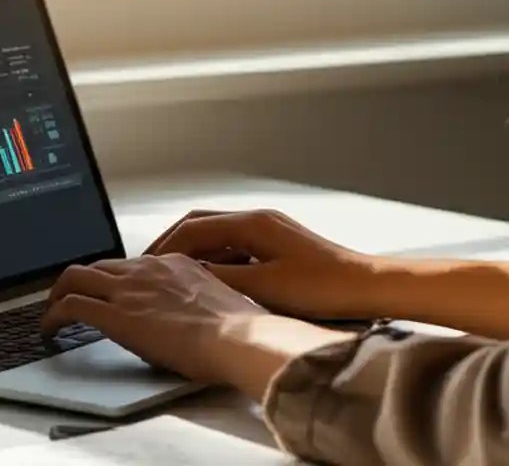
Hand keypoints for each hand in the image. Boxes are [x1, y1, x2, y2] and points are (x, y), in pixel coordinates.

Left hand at [40, 254, 350, 399]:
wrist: (238, 337)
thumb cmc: (239, 330)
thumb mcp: (219, 303)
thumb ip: (198, 302)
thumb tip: (196, 318)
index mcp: (174, 264)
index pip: (132, 265)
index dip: (114, 280)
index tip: (109, 293)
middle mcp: (148, 269)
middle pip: (98, 265)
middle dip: (79, 281)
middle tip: (70, 298)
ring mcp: (129, 289)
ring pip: (75, 277)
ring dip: (59, 295)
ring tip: (52, 313)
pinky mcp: (114, 314)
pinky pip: (70, 306)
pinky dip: (52, 318)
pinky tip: (49, 332)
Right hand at [146, 210, 383, 319]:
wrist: (366, 287)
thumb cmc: (323, 287)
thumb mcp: (262, 288)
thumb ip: (220, 278)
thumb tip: (185, 274)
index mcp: (251, 224)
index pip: (192, 229)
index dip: (164, 248)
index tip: (143, 267)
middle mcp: (257, 220)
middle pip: (201, 225)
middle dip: (172, 245)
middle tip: (148, 268)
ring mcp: (268, 231)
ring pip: (217, 236)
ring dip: (193, 254)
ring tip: (171, 277)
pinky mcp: (277, 246)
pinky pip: (235, 247)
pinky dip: (215, 260)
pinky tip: (207, 281)